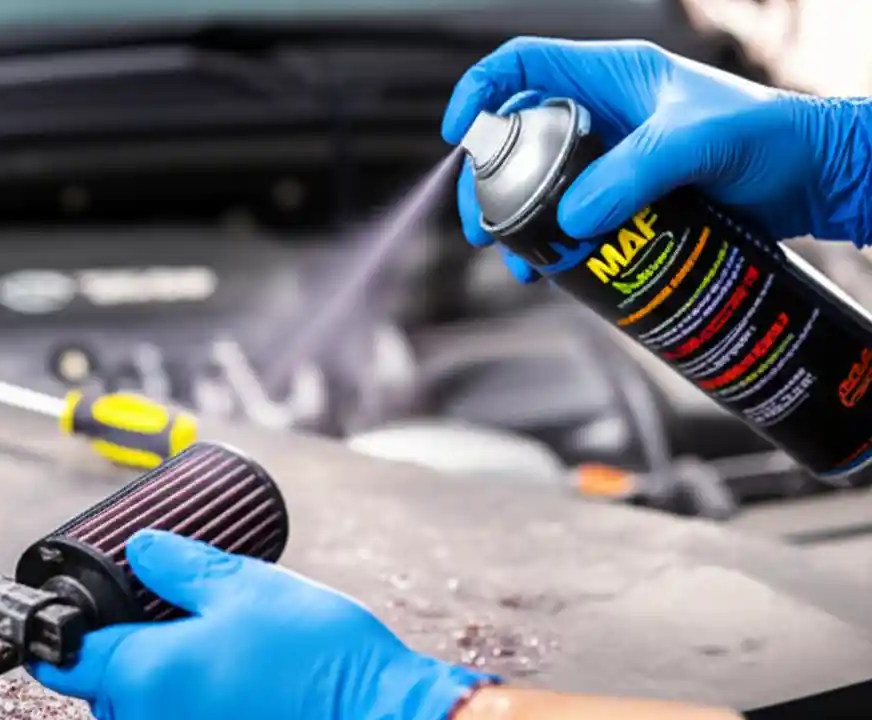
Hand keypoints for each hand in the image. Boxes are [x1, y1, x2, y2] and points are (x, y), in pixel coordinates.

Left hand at [30, 530, 496, 719]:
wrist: (383, 719)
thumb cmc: (319, 660)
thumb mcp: (245, 586)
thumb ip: (179, 566)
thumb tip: (140, 550)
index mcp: (145, 678)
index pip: (66, 661)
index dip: (62, 632)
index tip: (65, 617)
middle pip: (104, 689)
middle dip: (127, 653)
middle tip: (174, 620)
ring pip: (144, 711)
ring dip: (162, 682)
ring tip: (217, 652)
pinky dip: (194, 704)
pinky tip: (235, 684)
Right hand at [441, 37, 871, 281]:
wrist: (816, 177)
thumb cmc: (772, 136)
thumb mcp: (697, 143)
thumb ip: (633, 176)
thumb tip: (573, 218)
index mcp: (609, 77)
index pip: (523, 66)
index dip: (480, 92)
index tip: (458, 133)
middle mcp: (601, 114)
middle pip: (516, 137)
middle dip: (487, 179)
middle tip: (482, 223)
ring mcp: (610, 158)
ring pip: (538, 184)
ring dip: (515, 220)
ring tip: (513, 255)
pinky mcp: (624, 199)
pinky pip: (570, 218)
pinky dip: (552, 243)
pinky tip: (550, 269)